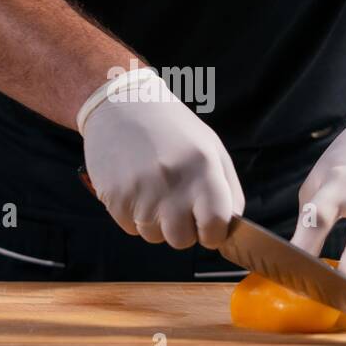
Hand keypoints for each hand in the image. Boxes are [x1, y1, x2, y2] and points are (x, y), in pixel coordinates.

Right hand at [80, 68, 244, 248]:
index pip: (215, 226)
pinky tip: (134, 186)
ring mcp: (140, 192)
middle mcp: (172, 183)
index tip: (208, 226)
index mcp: (203, 169)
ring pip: (154, 237)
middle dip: (182, 229)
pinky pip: (130, 228)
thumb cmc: (171, 127)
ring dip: (156, 222)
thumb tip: (231, 228)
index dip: (213, 232)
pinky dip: (133, 215)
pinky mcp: (114, 198)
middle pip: (182, 240)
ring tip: (152, 189)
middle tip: (176, 204)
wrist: (120, 105)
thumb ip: (228, 190)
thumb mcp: (211, 148)